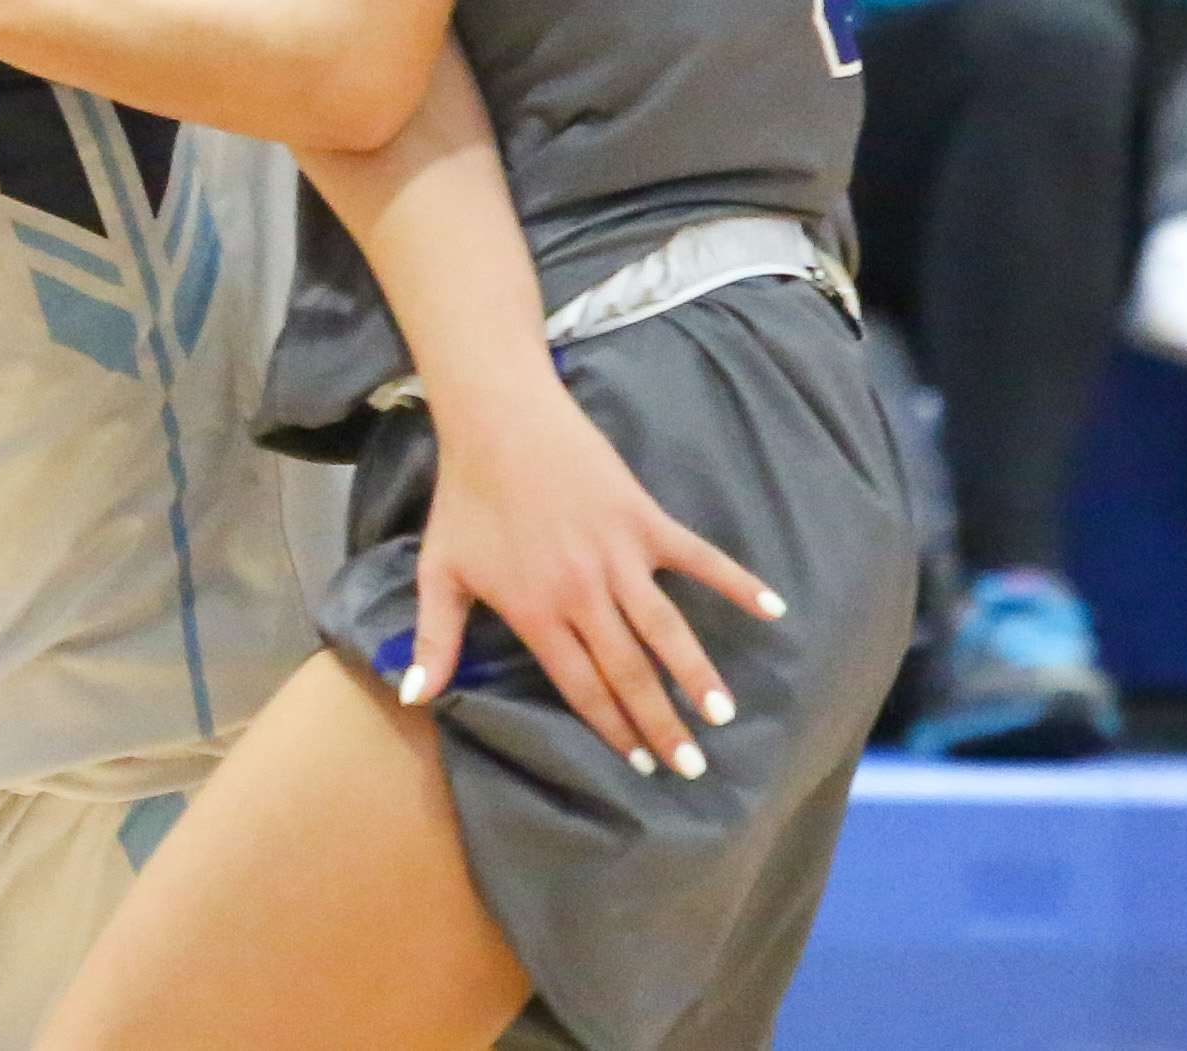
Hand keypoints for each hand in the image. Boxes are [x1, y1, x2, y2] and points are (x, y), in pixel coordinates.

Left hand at [407, 377, 785, 779]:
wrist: (497, 420)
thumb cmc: (466, 498)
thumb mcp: (439, 572)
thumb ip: (434, 640)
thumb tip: (414, 697)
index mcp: (537, 613)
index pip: (583, 686)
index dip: (612, 728)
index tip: (639, 765)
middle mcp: (583, 593)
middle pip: (629, 671)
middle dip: (661, 723)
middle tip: (691, 766)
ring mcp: (618, 556)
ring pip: (666, 629)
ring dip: (696, 674)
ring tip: (721, 715)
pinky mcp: (643, 520)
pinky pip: (699, 558)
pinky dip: (736, 582)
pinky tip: (772, 608)